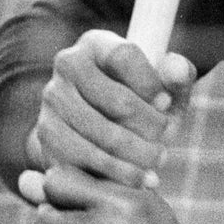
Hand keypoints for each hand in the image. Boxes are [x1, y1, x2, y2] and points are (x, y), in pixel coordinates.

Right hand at [18, 30, 195, 205]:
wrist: (99, 130)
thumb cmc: (141, 102)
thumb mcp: (163, 87)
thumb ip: (177, 76)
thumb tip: (176, 67)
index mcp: (97, 44)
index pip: (125, 57)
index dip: (151, 84)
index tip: (167, 105)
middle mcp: (68, 65)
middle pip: (119, 101)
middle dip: (151, 126)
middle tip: (168, 139)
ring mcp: (52, 101)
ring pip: (103, 135)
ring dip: (138, 154)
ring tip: (158, 161)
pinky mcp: (46, 136)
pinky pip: (85, 161)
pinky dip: (117, 174)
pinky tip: (142, 179)